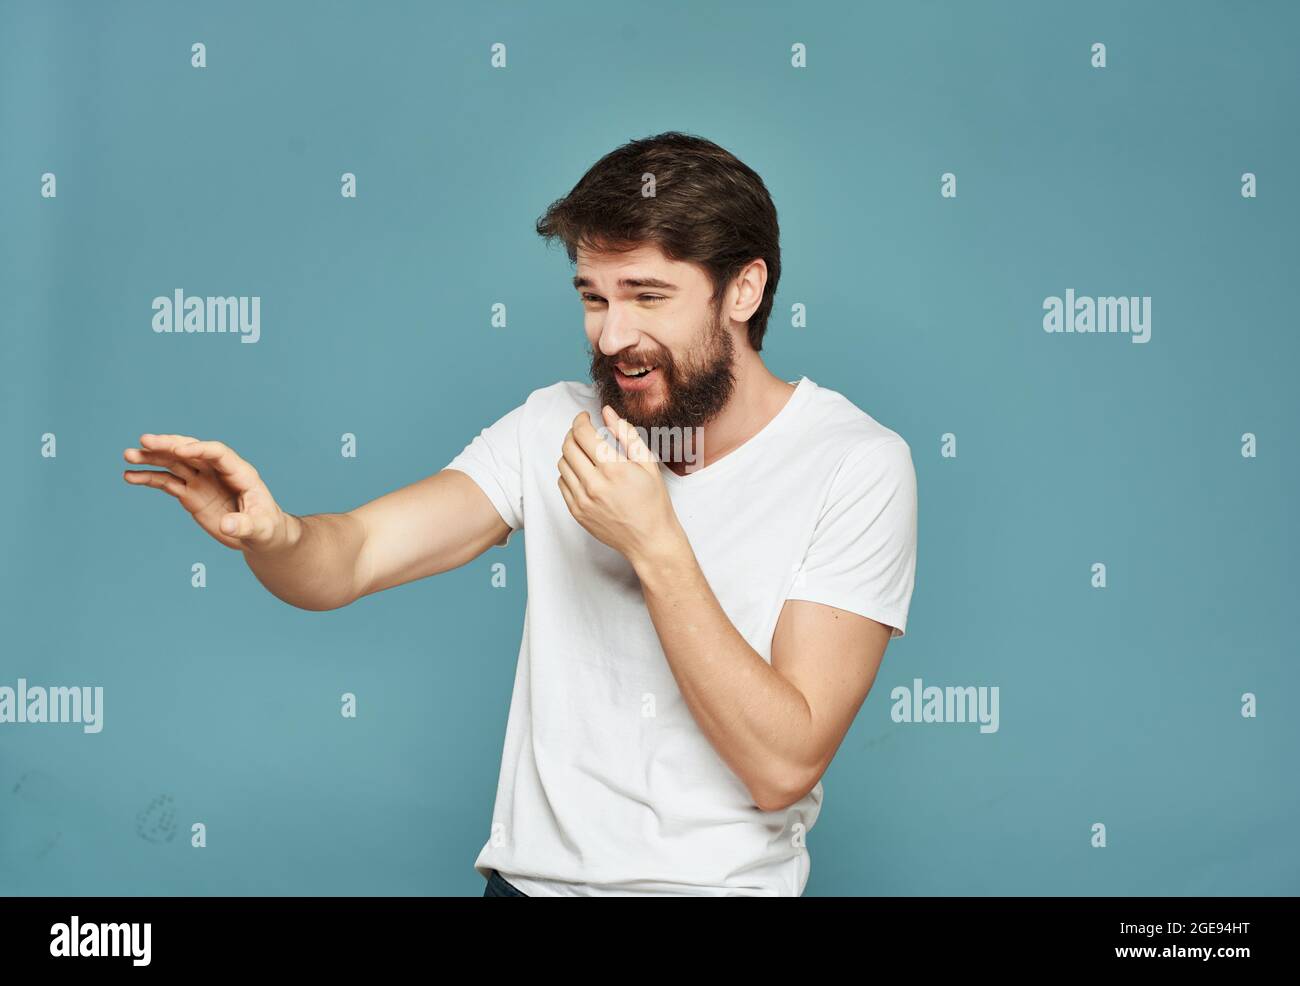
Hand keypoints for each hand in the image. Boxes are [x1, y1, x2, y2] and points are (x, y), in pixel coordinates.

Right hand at [122, 434, 291, 551]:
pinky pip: (167, 482)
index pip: (218, 453)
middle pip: (191, 451)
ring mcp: (202, 481)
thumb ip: (245, 526)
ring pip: (174, 463)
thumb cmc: (266, 529)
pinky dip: (149, 478)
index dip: (199, 450)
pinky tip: (130, 476)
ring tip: (129, 455)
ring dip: (152, 458)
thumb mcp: (260, 529)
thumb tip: (227, 525)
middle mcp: (218, 472)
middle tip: (144, 441)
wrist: (258, 536)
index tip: (179, 450)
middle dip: (169, 445)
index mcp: (240, 473)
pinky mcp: (190, 493)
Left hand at [556, 407, 684, 564]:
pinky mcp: (576, 512)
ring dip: (570, 453)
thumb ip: (626, 435)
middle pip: (568, 446)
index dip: (580, 420)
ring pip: (562, 464)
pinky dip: (569, 473)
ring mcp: (582, 500)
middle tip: (583, 432)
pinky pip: (562, 483)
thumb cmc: (653, 502)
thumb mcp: (647, 464)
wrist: (650, 540)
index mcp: (614, 469)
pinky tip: (584, 473)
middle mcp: (594, 484)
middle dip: (573, 433)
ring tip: (585, 453)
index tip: (584, 417)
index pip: (582, 434)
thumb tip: (607, 412)